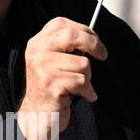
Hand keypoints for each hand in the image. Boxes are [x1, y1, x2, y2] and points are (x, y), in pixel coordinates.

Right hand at [17, 18, 107, 139]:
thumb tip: (94, 39)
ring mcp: (43, 68)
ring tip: (79, 86)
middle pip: (73, 36)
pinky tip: (83, 96)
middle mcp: (37, 52)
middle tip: (103, 55)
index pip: (61, 24)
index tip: (95, 40)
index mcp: (37, 43)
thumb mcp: (53, 62)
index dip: (83, 30)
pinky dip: (87, 91)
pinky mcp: (51, 84)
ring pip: (83, 63)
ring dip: (88, 77)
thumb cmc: (51, 88)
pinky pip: (82, 81)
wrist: (38, 116)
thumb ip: (66, 48)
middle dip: (94, 45)